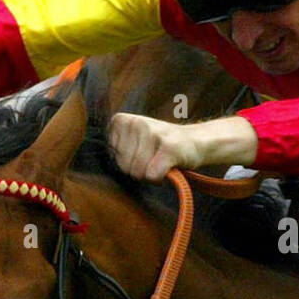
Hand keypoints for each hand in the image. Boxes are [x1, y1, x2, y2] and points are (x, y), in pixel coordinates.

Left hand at [108, 113, 258, 181]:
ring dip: (151, 174)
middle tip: (153, 159)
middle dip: (139, 170)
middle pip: (124, 167)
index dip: (128, 163)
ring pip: (138, 172)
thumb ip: (116, 150)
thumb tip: (104, 172)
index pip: (113, 158)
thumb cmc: (159, 146)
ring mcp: (152, 133)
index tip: (141, 154)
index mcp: (121, 120)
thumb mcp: (132, 141)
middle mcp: (136, 122)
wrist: (194, 142)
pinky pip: (153, 175)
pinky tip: (168, 167)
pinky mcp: (169, 147)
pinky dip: (161, 178)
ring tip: (160, 161)